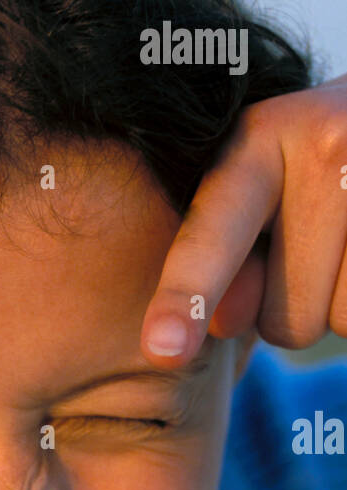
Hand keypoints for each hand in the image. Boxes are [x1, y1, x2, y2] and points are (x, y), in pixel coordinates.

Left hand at [141, 74, 346, 365]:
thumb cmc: (313, 169)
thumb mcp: (258, 191)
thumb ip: (221, 257)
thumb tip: (225, 319)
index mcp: (259, 139)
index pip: (215, 236)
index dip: (187, 297)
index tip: (161, 350)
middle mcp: (325, 150)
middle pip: (281, 320)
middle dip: (290, 307)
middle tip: (314, 241)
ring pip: (334, 323)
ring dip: (336, 305)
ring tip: (343, 237)